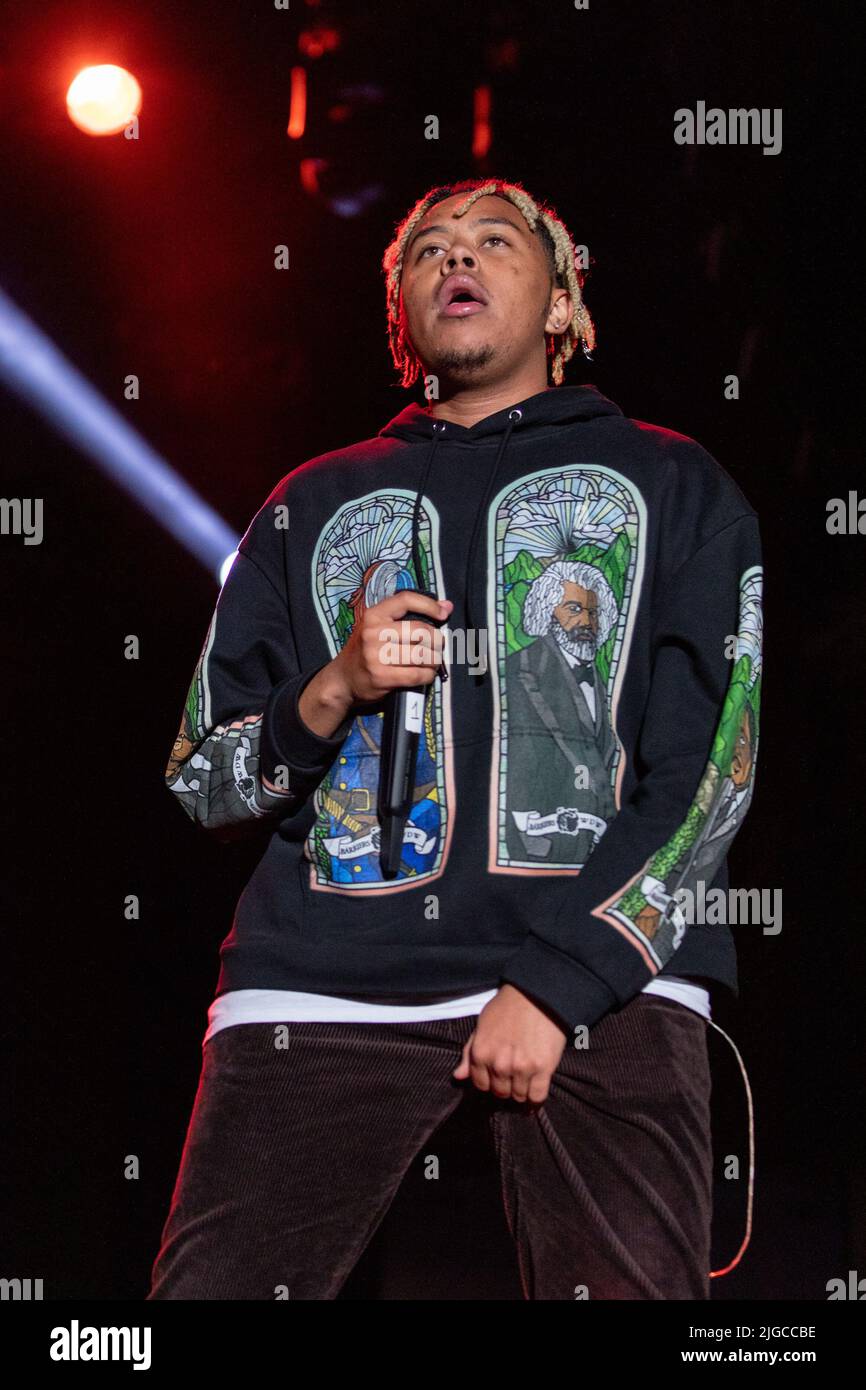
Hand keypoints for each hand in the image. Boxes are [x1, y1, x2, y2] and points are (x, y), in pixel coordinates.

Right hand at [332, 592, 452, 704]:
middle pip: (420, 630)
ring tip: (433, 661)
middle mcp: (373, 633)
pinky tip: (426, 674)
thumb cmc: (365, 650)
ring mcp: (376, 656)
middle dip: (437, 640)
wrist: (342, 680)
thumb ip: (409, 616)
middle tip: (438, 646)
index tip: (443, 614)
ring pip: (422, 654)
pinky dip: (427, 675)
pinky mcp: (382, 677)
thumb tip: (448, 607)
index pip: (406, 600)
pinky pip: (417, 675)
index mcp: (373, 615)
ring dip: (435, 660)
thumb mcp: (378, 626)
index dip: (430, 605)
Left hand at [452, 984, 567, 1103]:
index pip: (481, 1085)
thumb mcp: (482, 1026)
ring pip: (519, 1096)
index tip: (498, 1076)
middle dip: (506, 1086)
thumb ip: (469, 1053)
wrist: (537, 995)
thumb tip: (458, 1076)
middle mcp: (499, 1064)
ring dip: (522, 1090)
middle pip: (501, 1093)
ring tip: (527, 1077)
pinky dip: (536, 1097)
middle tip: (514, 1074)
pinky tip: (536, 1089)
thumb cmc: (507, 1008)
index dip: (490, 1081)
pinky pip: (537, 1096)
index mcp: (481, 1053)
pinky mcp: (543, 1068)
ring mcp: (521, 1068)